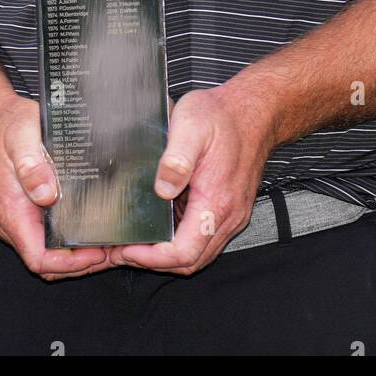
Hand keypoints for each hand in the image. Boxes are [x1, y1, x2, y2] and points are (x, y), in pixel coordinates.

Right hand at [0, 95, 113, 280]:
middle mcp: (14, 222)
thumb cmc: (6, 128)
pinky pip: (50, 237)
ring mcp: (21, 218)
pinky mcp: (29, 210)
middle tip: (114, 251)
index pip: (38, 258)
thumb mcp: (21, 137)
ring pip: (51, 252)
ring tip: (110, 245)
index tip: (95, 253)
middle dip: (82, 263)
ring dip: (80, 254)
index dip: (68, 264)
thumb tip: (46, 194)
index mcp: (12, 212)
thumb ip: (31, 166)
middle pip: (48, 262)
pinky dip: (73, 240)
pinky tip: (94, 229)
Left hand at [108, 83, 272, 275]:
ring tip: (135, 243)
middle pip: (190, 261)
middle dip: (153, 263)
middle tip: (122, 251)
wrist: (253, 112)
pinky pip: (203, 238)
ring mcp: (229, 215)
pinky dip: (179, 242)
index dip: (151, 258)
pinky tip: (159, 227)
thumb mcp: (192, 125)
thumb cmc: (223, 116)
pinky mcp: (227, 210)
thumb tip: (161, 188)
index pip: (184, 252)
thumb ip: (176, 158)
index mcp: (216, 201)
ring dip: (166, 256)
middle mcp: (227, 216)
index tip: (126, 249)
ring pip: (198, 254)